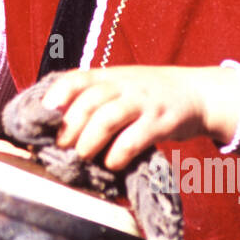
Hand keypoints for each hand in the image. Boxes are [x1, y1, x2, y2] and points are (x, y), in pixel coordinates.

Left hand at [40, 66, 239, 170]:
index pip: (75, 78)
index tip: (43, 115)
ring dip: (90, 139)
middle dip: (70, 125)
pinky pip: (135, 137)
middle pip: (89, 100)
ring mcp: (143, 102)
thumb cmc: (147, 96)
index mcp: (108, 76)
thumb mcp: (120, 86)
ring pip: (109, 117)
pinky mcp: (161, 121)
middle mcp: (124, 85)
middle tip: (60, 146)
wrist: (196, 93)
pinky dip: (119, 153)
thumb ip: (92, 99)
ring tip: (81, 157)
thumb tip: (55, 126)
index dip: (56, 95)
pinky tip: (111, 163)